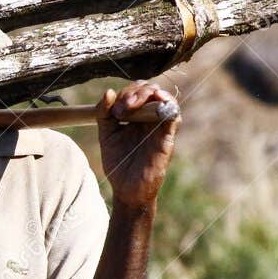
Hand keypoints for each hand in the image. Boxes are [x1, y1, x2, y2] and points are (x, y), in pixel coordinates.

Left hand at [95, 81, 178, 210]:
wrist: (127, 189)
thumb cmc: (119, 163)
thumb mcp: (106, 135)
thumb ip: (104, 114)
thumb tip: (109, 92)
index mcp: (136, 115)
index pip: (136, 91)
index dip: (127, 92)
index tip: (114, 109)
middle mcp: (149, 118)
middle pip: (150, 90)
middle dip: (136, 91)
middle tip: (123, 107)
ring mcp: (159, 126)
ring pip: (164, 97)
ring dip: (149, 94)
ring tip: (133, 103)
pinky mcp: (167, 136)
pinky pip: (173, 115)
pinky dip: (167, 104)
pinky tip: (157, 102)